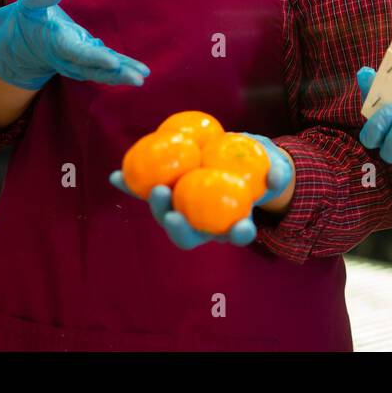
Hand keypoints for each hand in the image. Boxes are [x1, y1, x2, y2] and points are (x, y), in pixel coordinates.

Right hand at [0, 0, 149, 89]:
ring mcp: (80, 62)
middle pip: (94, 69)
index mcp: (57, 43)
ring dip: (123, 75)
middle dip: (116, 74)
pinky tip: (141, 71)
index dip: (96, 59)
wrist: (25, 41)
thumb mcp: (28, 2)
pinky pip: (106, 67)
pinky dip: (122, 69)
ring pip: (102, 71)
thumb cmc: (30, 17)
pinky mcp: (89, 59)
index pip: (78, 53)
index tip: (113, 62)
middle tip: (138, 79)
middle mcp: (69, 58)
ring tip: (142, 76)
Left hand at [108, 133, 293, 249]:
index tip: (235, 227)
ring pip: (167, 215)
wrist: (245, 157)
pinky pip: (147, 191)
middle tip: (173, 209)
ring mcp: (186, 209)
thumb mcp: (274, 167)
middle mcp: (207, 223)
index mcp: (234, 222)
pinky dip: (131, 186)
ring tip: (150, 189)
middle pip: (189, 234)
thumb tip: (274, 179)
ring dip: (156, 206)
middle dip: (177, 226)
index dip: (232, 235)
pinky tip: (116, 177)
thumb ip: (276, 173)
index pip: (232, 235)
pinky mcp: (170, 193)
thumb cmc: (263, 167)